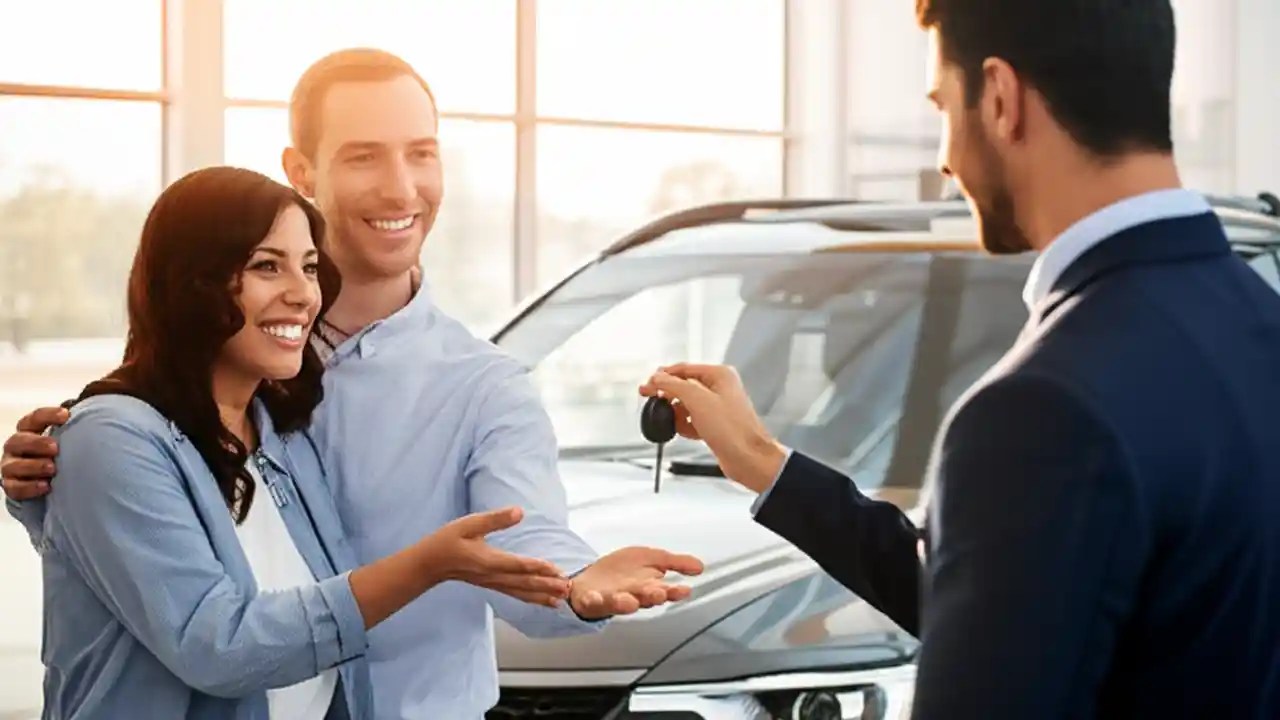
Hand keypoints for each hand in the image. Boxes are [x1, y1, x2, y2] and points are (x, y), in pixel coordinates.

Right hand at [2, 406, 68, 501]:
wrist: (52, 485)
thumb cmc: (62, 456)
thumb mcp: (67, 442)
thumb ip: (75, 431)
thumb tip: (101, 412)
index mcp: (29, 432)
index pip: (34, 419)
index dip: (47, 415)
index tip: (66, 415)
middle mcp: (16, 448)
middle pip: (18, 441)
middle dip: (36, 443)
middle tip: (55, 447)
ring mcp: (11, 467)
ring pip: (13, 465)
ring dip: (33, 466)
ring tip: (52, 468)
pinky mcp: (12, 487)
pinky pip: (14, 487)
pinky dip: (29, 487)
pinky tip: (45, 486)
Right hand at [426, 507, 570, 607]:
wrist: (429, 563)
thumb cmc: (447, 541)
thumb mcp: (469, 524)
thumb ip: (495, 519)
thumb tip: (519, 511)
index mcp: (487, 560)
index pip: (517, 565)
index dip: (537, 567)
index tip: (556, 569)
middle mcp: (492, 576)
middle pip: (523, 583)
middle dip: (547, 586)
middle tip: (567, 588)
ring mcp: (492, 583)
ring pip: (521, 592)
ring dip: (542, 596)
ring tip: (562, 599)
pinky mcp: (492, 585)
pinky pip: (516, 594)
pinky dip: (532, 599)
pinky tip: (545, 601)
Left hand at [569, 546, 704, 619]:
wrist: (592, 577)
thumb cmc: (624, 571)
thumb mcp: (653, 559)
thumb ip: (676, 563)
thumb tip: (700, 567)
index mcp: (649, 586)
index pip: (665, 590)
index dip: (673, 591)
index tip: (683, 590)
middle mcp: (633, 595)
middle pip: (644, 597)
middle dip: (652, 596)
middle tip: (659, 593)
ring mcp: (612, 599)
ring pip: (621, 603)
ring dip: (625, 603)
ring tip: (628, 600)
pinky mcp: (592, 600)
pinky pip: (593, 602)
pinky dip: (594, 600)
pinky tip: (595, 596)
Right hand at [639, 364, 786, 492]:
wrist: (748, 458)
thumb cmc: (733, 430)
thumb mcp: (697, 401)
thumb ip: (674, 386)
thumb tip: (658, 378)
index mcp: (719, 375)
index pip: (683, 369)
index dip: (662, 376)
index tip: (647, 386)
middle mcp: (720, 388)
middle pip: (684, 386)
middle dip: (668, 395)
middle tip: (651, 401)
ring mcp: (718, 407)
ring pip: (687, 404)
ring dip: (676, 413)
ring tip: (672, 420)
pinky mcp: (715, 425)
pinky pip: (692, 420)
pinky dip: (685, 426)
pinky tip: (685, 431)